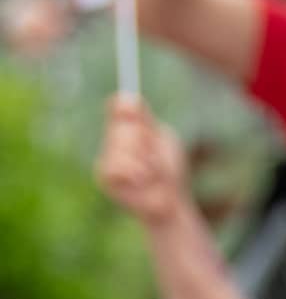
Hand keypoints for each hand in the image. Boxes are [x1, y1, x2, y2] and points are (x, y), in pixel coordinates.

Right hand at [94, 98, 189, 227]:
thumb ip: (146, 122)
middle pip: (122, 126)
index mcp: (131, 129)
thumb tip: (129, 96)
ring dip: (143, 161)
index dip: (123, 106)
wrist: (170, 202)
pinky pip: (115, 165)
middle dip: (143, 141)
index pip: (119, 107)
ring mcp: (107, 157)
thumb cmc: (168, 172)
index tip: (130, 107)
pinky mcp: (104, 175)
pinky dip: (134, 173)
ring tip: (150, 173)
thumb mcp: (163, 141)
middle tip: (154, 157)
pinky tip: (141, 182)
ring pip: (119, 145)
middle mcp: (115, 139)